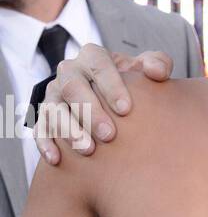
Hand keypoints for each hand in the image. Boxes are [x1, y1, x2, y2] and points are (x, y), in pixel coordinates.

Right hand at [33, 43, 173, 164]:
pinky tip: (56, 159)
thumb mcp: (145, 70)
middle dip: (90, 112)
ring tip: (88, 150)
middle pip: (72, 87)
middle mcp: (69, 71)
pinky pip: (40, 127)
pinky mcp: (45, 114)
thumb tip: (157, 72)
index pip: (98, 65)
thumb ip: (157, 64)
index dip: (111, 86)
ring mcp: (54, 93)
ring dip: (69, 130)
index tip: (126, 110)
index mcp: (93, 57)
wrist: (111, 97)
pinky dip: (46, 143)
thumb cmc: (132, 83)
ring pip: (53, 108)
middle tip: (109, 135)